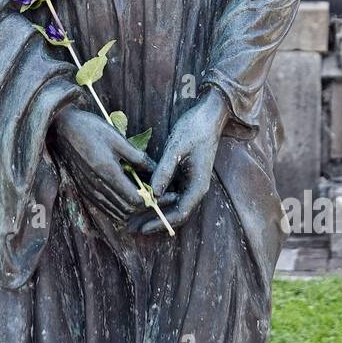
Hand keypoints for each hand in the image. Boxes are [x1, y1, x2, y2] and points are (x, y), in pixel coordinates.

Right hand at [50, 104, 155, 223]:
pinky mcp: (85, 191)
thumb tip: (156, 171)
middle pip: (127, 210)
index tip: (167, 194)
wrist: (62, 129)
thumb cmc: (90, 129)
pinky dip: (121, 209)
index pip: (135, 200)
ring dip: (134, 211)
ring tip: (149, 201)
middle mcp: (97, 187)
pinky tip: (130, 200)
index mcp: (107, 172)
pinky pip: (106, 209)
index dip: (153, 200)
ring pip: (117, 213)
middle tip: (163, 200)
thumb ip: (137, 157)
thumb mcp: (117, 138)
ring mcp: (89, 191)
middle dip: (147, 208)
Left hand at [128, 88, 228, 235]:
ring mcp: (190, 181)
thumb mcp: (176, 148)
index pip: (179, 213)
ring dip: (155, 210)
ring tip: (133, 215)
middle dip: (155, 221)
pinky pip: (170, 191)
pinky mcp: (184, 174)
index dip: (160, 222)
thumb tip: (152, 193)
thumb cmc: (194, 129)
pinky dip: (156, 196)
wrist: (208, 115)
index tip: (142, 227)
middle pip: (175, 212)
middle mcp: (195, 187)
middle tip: (133, 226)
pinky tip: (140, 195)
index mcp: (197, 186)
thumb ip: (164, 171)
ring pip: (171, 203)